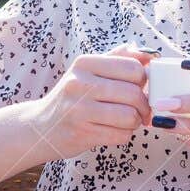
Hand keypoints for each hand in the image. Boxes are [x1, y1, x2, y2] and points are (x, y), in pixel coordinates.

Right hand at [27, 43, 159, 160]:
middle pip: (134, 93)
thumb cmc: (72, 97)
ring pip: (130, 116)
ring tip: (127, 120)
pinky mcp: (82, 134)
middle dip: (144, 105)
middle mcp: (80, 84)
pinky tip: (114, 130)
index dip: (144, 80)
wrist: (40, 127)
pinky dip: (124, 134)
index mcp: (84, 63)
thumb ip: (117, 58)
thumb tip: (149, 55)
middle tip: (141, 109)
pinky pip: (121, 135)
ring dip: (135, 121)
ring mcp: (79, 110)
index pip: (132, 67)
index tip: (141, 87)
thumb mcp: (88, 71)